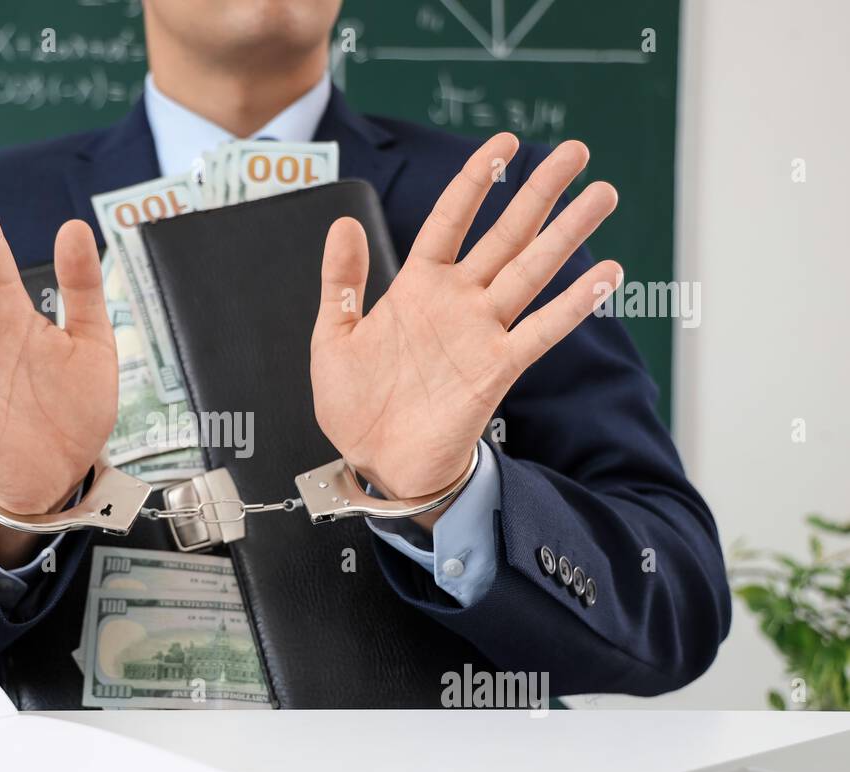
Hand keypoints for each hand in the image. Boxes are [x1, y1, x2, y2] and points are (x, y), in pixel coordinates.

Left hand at [311, 134, 619, 514]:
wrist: (375, 462)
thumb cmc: (354, 404)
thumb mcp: (332, 336)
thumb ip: (341, 281)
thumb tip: (343, 222)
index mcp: (416, 287)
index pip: (450, 220)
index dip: (476, 180)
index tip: (503, 144)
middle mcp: (456, 302)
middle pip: (505, 234)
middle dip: (540, 192)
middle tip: (576, 152)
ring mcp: (481, 332)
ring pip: (531, 270)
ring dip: (567, 234)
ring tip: (601, 195)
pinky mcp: (496, 369)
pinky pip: (541, 330)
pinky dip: (573, 304)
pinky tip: (606, 275)